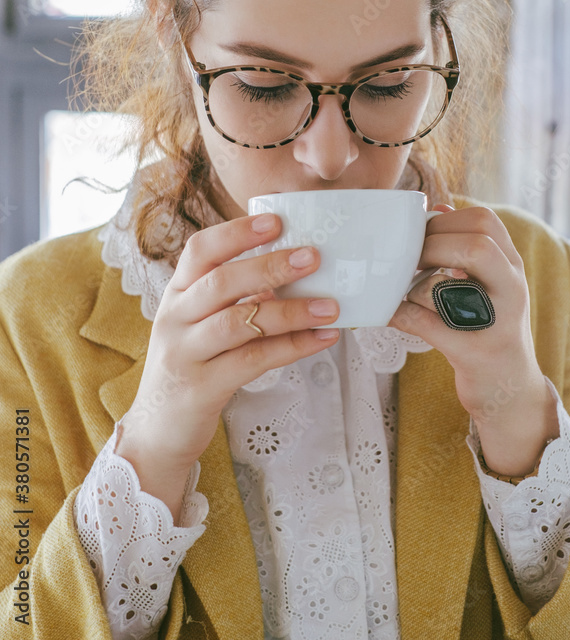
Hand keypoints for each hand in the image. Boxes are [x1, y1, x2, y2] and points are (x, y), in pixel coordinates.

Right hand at [118, 213, 338, 473]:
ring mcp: (184, 354)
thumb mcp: (200, 324)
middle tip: (313, 257)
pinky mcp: (201, 388)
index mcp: (177, 294)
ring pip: (238, 323)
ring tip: (329, 306)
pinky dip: (291, 347)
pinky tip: (320, 339)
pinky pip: (252, 361)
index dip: (237, 233)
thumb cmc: (191, 367)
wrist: (156, 432)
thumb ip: (233, 298)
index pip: (200, 250)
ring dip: (289, 311)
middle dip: (270, 266)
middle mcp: (175, 319)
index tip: (276, 221)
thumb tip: (291, 270)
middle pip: (221, 283)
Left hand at [388, 204, 558, 474]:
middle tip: (409, 258)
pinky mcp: (474, 354)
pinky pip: (427, 325)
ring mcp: (496, 323)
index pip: (485, 222)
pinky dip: (401, 315)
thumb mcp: (491, 282)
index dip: (447, 220)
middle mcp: (512, 289)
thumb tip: (438, 211)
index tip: (422, 231)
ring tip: (401, 286)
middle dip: (432, 245)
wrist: (512, 390)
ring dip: (415, 283)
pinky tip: (388, 312)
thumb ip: (471, 248)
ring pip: (450, 286)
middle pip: (476, 246)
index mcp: (512, 266)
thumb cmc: (490, 327)